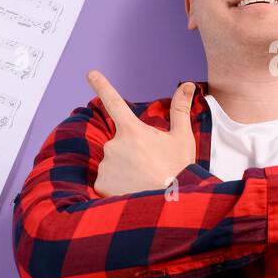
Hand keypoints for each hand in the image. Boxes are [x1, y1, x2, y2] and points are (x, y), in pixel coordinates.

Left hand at [87, 71, 195, 196]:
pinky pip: (107, 181)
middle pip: (120, 143)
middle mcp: (115, 144)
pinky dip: (118, 186)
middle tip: (151, 166)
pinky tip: (133, 191)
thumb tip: (187, 85)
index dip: (101, 85)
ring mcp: (106, 165)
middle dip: (132, 153)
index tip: (90, 73)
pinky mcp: (102, 184)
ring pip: (114, 163)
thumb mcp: (183, 138)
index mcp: (133, 130)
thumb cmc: (179, 170)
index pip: (114, 102)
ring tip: (144, 181)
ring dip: (125, 170)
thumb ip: (180, 109)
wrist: (172, 204)